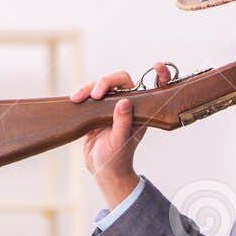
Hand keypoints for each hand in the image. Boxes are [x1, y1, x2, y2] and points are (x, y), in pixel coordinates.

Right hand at [70, 62, 171, 206]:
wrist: (102, 170)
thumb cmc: (116, 159)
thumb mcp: (120, 142)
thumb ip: (123, 122)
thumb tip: (124, 102)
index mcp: (139, 111)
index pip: (152, 87)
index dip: (159, 75)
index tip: (157, 65)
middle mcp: (127, 105)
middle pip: (119, 80)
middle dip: (106, 81)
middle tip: (95, 94)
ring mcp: (111, 106)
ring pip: (102, 86)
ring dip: (89, 88)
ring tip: (78, 98)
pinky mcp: (96, 110)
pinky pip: (90, 95)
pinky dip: (82, 94)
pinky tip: (75, 100)